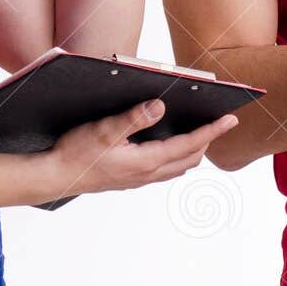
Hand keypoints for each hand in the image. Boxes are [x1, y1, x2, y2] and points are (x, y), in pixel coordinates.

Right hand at [42, 99, 237, 199]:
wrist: (55, 176)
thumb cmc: (76, 153)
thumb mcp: (104, 129)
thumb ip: (134, 118)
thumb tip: (161, 106)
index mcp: (146, 161)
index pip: (189, 144)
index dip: (212, 131)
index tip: (231, 119)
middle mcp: (147, 173)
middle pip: (189, 158)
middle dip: (207, 140)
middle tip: (219, 123)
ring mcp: (139, 179)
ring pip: (177, 166)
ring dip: (192, 150)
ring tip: (200, 132)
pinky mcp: (130, 178)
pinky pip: (163, 169)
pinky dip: (175, 156)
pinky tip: (168, 145)